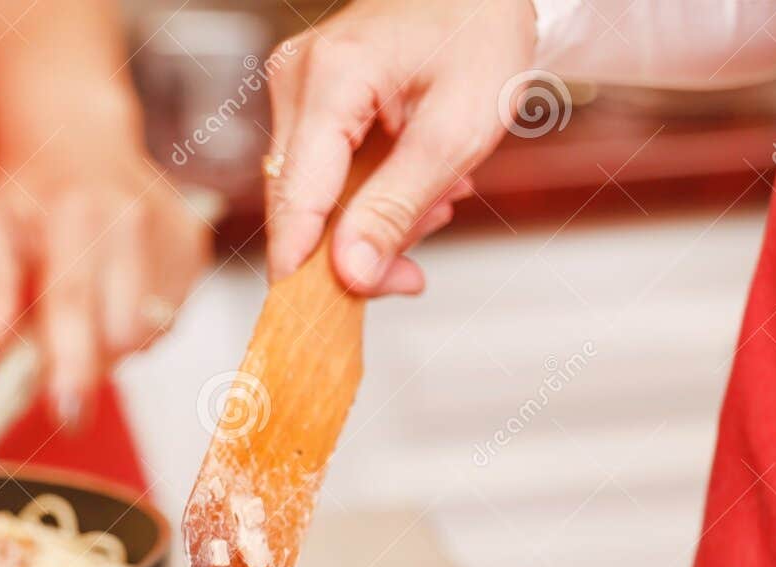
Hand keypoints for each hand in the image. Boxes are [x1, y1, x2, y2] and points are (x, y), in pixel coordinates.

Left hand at [0, 142, 210, 425]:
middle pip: (121, 333)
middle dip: (88, 359)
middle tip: (58, 340)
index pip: (74, 301)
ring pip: (148, 335)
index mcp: (73, 214)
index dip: (72, 362)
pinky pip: (168, 322)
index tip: (67, 412)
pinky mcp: (194, 247)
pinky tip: (115, 285)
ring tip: (86, 296)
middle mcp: (131, 220)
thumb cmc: (23, 191)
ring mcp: (171, 232)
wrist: (79, 137)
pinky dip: (137, 323)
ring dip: (111, 340)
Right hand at [265, 0, 535, 293]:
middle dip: (354, 243)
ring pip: (308, 195)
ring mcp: (294, 87)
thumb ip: (396, 208)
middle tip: (415, 257)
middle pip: (298, 203)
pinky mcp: (303, 100)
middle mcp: (296, 77)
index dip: (302, 268)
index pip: (296, 198)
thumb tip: (351, 274)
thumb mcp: (457, 134)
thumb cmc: (481, 37)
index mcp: (331, 77)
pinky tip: (405, 181)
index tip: (313, 321)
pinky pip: (318, 174)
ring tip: (431, 199)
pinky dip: (361, 195)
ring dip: (365, 219)